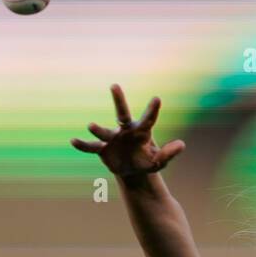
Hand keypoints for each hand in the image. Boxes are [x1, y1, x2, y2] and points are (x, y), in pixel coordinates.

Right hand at [70, 84, 185, 176]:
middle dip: (119, 100)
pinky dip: (83, 144)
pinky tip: (73, 141)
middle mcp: (125, 130)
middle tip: (114, 85)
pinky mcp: (102, 148)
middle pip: (122, 113)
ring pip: (104, 132)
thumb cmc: (146, 161)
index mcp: (141, 132)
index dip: (152, 110)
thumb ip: (168, 154)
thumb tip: (182, 145)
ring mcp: (112, 138)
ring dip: (98, 129)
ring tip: (90, 125)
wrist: (131, 171)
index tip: (157, 99)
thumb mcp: (158, 162)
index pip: (148, 119)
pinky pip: (91, 146)